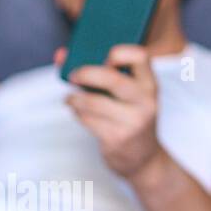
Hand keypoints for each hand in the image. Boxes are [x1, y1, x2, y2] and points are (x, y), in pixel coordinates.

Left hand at [56, 43, 163, 179]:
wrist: (143, 158)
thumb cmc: (128, 117)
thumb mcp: (129, 95)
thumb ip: (103, 72)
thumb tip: (60, 55)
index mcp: (150, 84)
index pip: (140, 56)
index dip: (120, 52)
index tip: (105, 57)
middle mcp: (145, 102)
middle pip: (112, 79)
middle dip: (86, 73)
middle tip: (73, 75)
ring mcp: (133, 122)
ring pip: (94, 102)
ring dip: (76, 98)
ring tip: (70, 98)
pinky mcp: (117, 138)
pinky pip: (89, 120)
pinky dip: (78, 113)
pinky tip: (77, 111)